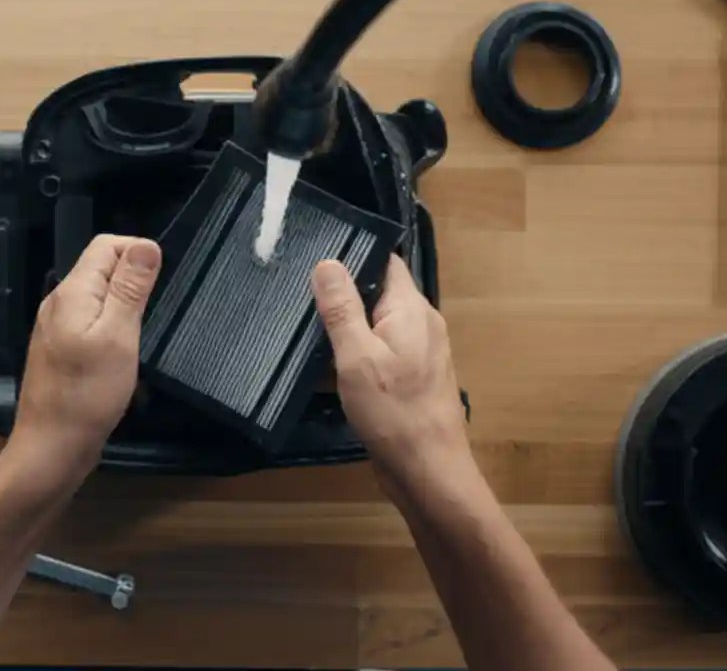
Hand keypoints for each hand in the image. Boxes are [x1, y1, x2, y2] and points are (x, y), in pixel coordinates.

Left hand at [9, 234, 161, 482]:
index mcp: (71, 292)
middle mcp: (59, 302)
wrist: (50, 449)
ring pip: (97, 296)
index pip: (106, 245)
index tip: (162, 283)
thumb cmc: (88, 395)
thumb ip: (130, 289)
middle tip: (157, 312)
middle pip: (100, 268)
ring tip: (143, 333)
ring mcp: (56, 327)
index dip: (138, 252)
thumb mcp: (119, 337)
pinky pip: (90, 321)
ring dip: (124, 305)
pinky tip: (123, 352)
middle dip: (133, 279)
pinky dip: (111, 327)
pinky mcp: (61, 350)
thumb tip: (146, 244)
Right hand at [310, 254, 466, 466]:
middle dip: (343, 292)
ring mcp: (419, 352)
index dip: (352, 254)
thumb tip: (328, 262)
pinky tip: (327, 363)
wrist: (428, 472)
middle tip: (298, 290)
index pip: (385, 262)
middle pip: (379, 291)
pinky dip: (356, 352)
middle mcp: (421, 323)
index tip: (313, 253)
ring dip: (347, 326)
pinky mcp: (411, 377)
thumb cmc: (393, 413)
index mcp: (412, 310)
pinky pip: (380, 350)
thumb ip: (342, 309)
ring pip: (377, 323)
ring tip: (306, 324)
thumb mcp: (357, 358)